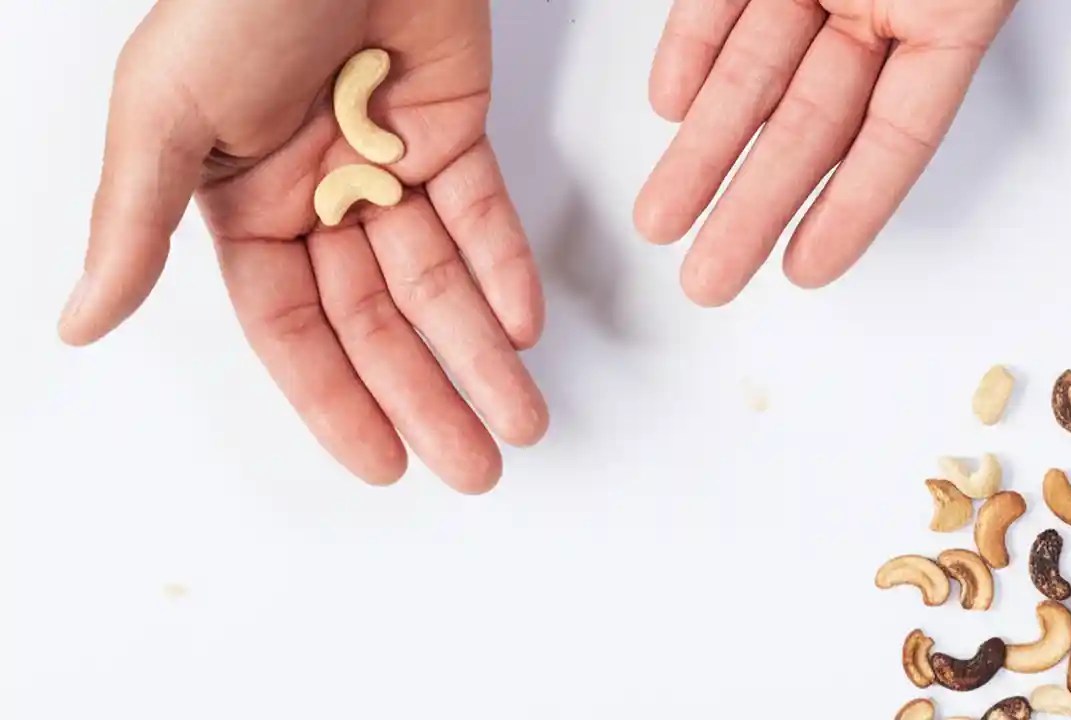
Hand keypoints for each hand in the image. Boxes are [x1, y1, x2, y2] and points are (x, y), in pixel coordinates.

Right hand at [58, 0, 548, 492]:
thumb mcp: (163, 116)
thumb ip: (135, 227)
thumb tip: (79, 325)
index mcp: (244, 207)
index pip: (295, 330)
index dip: (339, 400)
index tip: (386, 464)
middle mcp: (319, 197)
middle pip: (380, 321)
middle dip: (429, 396)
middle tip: (477, 468)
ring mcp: (389, 166)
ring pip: (441, 280)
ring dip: (483, 352)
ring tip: (523, 421)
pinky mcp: (453, 130)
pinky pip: (482, 215)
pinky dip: (505, 268)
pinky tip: (524, 327)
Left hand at [636, 0, 1070, 305]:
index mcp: (950, 15)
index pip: (895, 138)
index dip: (851, 209)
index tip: (804, 271)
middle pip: (805, 126)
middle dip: (750, 204)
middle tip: (706, 280)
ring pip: (748, 70)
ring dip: (700, 145)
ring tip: (660, 221)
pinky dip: (690, 41)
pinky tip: (666, 105)